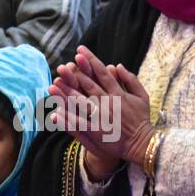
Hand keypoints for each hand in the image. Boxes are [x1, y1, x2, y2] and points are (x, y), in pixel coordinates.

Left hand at [50, 46, 154, 165]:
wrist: (142, 144)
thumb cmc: (142, 120)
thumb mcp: (142, 96)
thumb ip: (131, 79)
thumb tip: (117, 65)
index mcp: (118, 93)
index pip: (102, 73)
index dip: (90, 61)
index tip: (79, 51)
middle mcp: (109, 103)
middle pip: (88, 86)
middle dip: (74, 75)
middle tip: (61, 66)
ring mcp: (101, 118)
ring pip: (80, 103)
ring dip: (65, 95)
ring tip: (53, 86)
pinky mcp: (97, 132)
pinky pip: (79, 124)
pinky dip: (67, 120)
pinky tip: (55, 114)